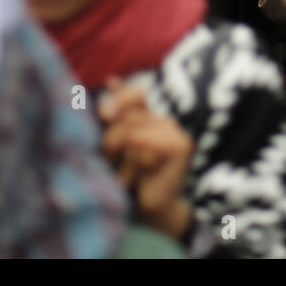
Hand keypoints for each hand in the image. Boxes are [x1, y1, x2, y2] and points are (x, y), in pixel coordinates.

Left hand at [100, 78, 194, 239]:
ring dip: (124, 157)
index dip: (119, 99)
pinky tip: (142, 177)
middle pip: (128, 116)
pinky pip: (144, 146)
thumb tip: (112, 80)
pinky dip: (137, 164)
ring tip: (128, 174)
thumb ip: (117, 112)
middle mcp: (167, 118)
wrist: (152, 206)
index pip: (136, 93)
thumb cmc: (131, 174)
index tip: (103, 114)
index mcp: (152, 115)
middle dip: (113, 140)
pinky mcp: (181, 146)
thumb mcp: (118, 142)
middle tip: (114, 161)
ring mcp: (177, 130)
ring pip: (134, 132)